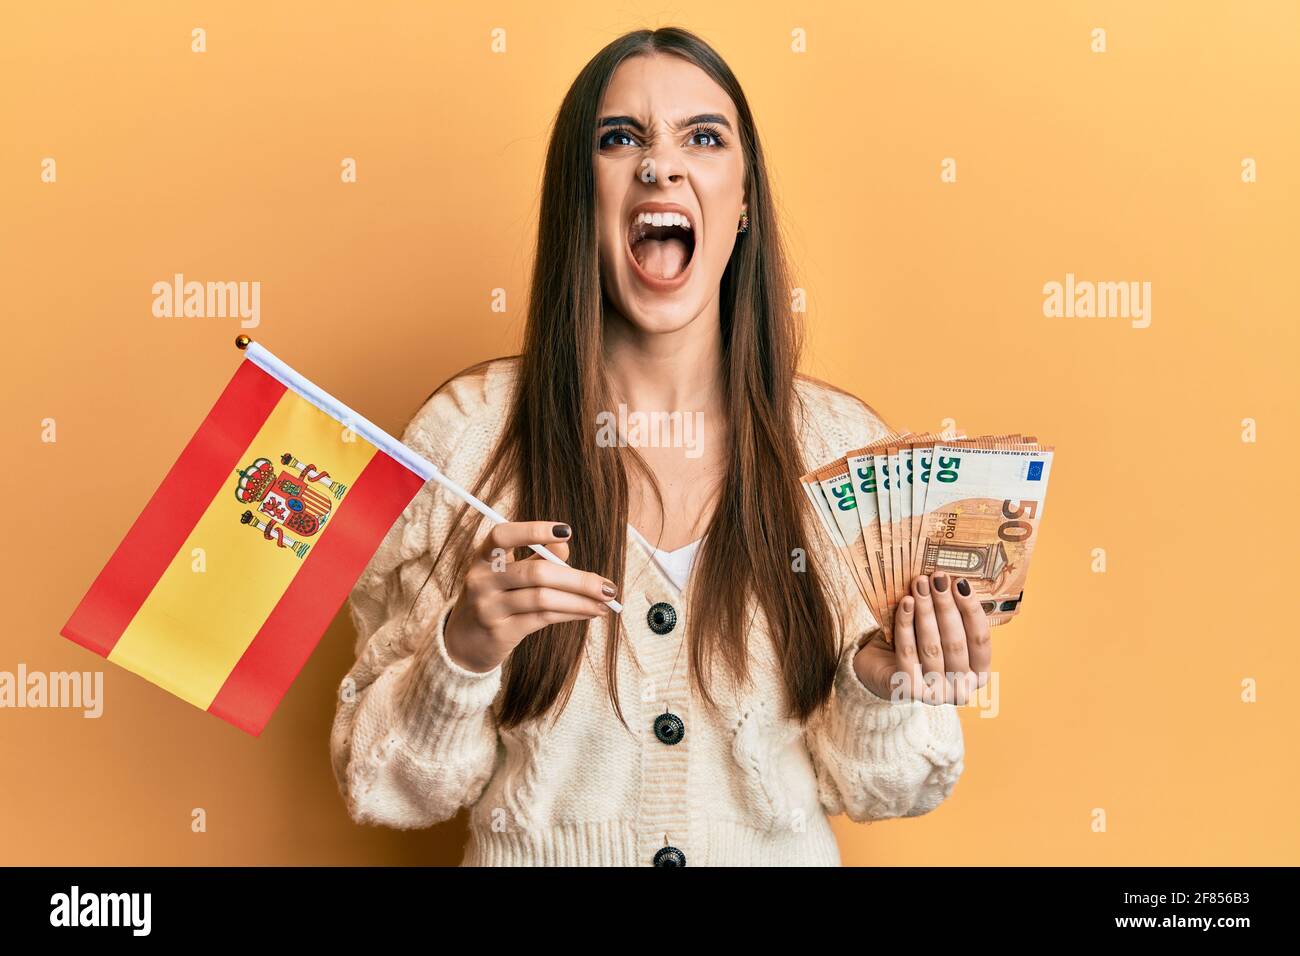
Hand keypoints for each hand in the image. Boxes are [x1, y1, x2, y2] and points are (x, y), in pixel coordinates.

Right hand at [442, 521, 617, 671]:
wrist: (462, 644)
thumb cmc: (493, 599)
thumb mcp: (506, 574)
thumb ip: (534, 558)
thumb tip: (564, 545)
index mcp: (482, 558)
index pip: (502, 536)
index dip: (533, 530)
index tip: (567, 530)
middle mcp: (481, 580)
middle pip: (536, 573)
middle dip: (579, 579)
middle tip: (608, 586)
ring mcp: (488, 608)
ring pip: (543, 599)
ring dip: (581, 601)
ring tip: (604, 603)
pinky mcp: (500, 633)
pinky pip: (542, 619)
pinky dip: (570, 614)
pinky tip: (587, 613)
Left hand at [852, 571, 991, 704]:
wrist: (883, 670)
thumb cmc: (919, 646)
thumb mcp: (940, 632)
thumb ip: (950, 616)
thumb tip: (951, 580)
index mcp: (978, 674)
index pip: (980, 639)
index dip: (971, 609)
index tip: (960, 582)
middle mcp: (962, 689)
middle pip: (955, 641)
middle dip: (946, 605)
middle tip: (937, 578)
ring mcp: (936, 694)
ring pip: (931, 646)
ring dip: (925, 610)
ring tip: (919, 584)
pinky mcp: (909, 691)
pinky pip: (908, 652)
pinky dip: (906, 624)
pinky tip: (905, 603)